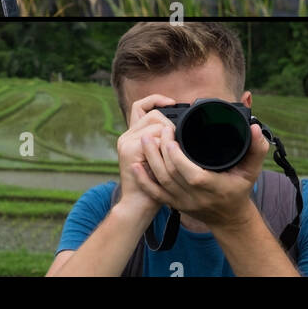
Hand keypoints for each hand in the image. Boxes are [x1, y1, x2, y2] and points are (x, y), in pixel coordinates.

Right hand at [116, 94, 181, 216]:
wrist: (138, 208)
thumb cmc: (153, 188)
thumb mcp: (158, 161)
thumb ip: (162, 144)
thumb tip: (180, 132)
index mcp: (132, 136)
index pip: (141, 106)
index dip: (156, 100)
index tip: (172, 104)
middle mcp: (127, 136)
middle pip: (153, 114)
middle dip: (169, 123)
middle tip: (177, 141)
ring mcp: (127, 142)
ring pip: (156, 124)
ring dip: (169, 136)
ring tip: (172, 153)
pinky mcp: (130, 151)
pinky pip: (155, 138)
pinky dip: (166, 146)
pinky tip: (169, 158)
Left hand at [133, 120, 270, 229]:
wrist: (229, 218)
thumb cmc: (239, 190)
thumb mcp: (251, 171)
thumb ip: (256, 149)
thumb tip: (255, 128)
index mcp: (212, 186)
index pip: (190, 173)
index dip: (177, 156)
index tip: (171, 135)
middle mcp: (194, 196)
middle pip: (171, 175)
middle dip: (160, 151)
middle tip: (157, 129)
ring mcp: (182, 202)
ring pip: (161, 183)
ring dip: (150, 161)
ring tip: (145, 139)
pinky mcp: (174, 204)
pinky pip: (155, 194)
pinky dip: (144, 180)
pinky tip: (135, 166)